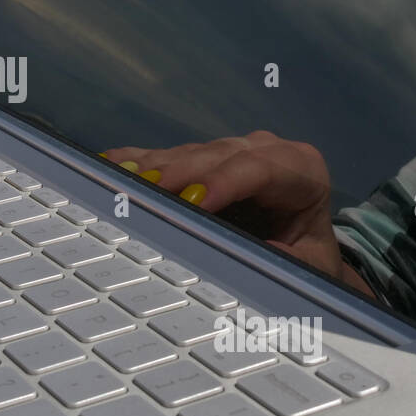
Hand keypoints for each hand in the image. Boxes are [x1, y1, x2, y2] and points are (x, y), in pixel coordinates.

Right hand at [105, 131, 347, 279]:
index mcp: (301, 169)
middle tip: (147, 194)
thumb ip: (284, 260)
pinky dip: (134, 162)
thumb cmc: (308, 256)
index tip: (198, 202)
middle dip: (181, 174)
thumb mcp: (308, 266)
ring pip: (188, 155)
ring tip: (120, 184)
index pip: (263, 169)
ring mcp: (228, 149)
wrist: (303, 246)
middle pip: (218, 156)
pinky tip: (106, 164)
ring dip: (152, 171)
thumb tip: (250, 259)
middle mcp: (264, 150)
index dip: (228, 181)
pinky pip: (164, 156)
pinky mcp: (200, 158)